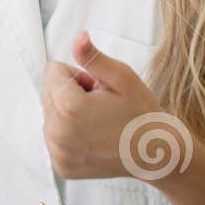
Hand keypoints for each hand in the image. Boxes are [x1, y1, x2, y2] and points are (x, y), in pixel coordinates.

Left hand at [42, 32, 164, 179]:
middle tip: (101, 106)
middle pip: (49, 92)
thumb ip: (93, 57)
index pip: (52, 70)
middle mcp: (57, 133)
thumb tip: (78, 37)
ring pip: (50, 114)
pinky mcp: (61, 167)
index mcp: (69, 107)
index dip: (79, 75)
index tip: (98, 90)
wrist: (155, 153)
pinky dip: (70, 134)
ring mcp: (58, 153)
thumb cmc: (141, 112)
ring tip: (99, 122)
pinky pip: (54, 136)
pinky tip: (93, 139)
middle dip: (72, 93)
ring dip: (70, 113)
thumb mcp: (122, 77)